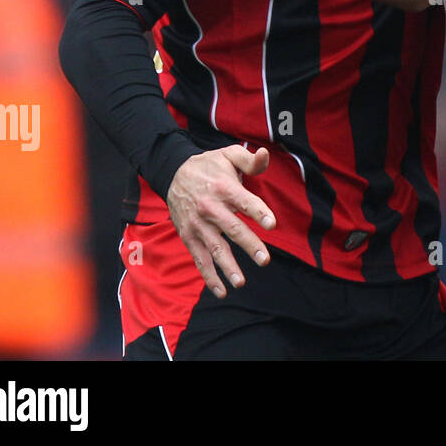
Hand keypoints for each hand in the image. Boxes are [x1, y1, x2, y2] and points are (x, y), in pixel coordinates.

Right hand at [166, 145, 274, 296]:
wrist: (173, 173)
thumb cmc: (209, 166)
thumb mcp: (228, 154)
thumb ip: (249, 160)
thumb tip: (264, 155)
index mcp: (224, 188)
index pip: (244, 201)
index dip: (258, 212)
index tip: (272, 224)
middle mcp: (210, 208)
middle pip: (232, 229)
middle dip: (249, 245)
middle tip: (265, 260)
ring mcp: (198, 225)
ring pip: (215, 248)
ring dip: (227, 267)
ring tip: (241, 282)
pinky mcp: (188, 236)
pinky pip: (200, 259)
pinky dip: (209, 276)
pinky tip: (221, 291)